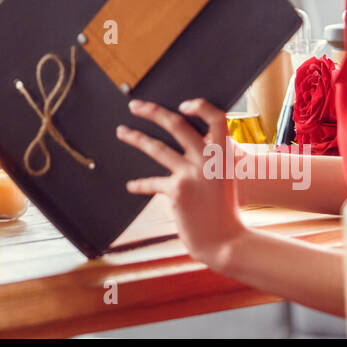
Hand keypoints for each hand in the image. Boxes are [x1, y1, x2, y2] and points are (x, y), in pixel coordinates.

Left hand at [116, 98, 246, 268]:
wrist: (225, 241)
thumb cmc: (225, 208)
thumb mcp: (225, 176)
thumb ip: (211, 156)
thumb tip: (194, 139)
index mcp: (223, 154)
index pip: (217, 118)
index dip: (201, 106)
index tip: (183, 105)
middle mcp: (208, 160)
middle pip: (177, 125)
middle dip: (153, 112)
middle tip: (135, 105)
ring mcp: (191, 175)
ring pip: (157, 148)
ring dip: (136, 138)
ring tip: (121, 131)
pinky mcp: (177, 192)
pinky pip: (153, 182)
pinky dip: (141, 184)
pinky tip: (131, 185)